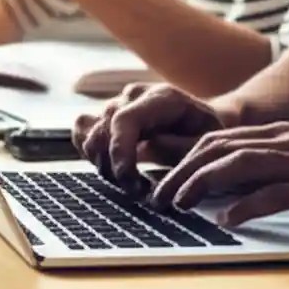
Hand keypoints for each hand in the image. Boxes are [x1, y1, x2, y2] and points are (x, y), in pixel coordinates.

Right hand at [74, 84, 223, 195]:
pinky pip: (81, 131)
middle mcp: (133, 96)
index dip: (120, 152)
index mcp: (160, 97)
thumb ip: (178, 146)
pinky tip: (112, 169)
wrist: (203, 124)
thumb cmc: (207, 136)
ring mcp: (117, 104)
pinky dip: (90, 153)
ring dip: (102, 164)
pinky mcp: (105, 116)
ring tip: (128, 182)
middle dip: (115, 168)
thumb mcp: (206, 144)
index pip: (124, 120)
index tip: (130, 182)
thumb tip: (145, 149)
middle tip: (139, 192)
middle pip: (102, 130)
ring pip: (88, 133)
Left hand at [148, 122, 288, 230]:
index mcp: (281, 135)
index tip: (158, 179)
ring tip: (177, 205)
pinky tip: (226, 220)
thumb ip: (271, 171)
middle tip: (155, 197)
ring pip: (238, 165)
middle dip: (179, 172)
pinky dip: (246, 206)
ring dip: (200, 185)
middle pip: (217, 149)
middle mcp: (288, 142)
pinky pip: (278, 193)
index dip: (181, 158)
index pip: (216, 139)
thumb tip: (227, 191)